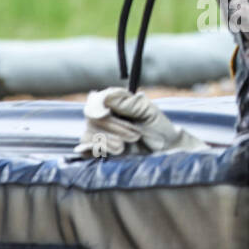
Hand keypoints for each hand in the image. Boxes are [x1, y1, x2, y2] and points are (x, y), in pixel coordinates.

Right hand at [73, 87, 209, 157]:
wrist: (162, 149)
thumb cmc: (158, 127)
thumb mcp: (149, 112)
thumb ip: (130, 103)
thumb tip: (107, 96)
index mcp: (114, 100)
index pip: (95, 100)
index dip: (98, 107)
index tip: (105, 114)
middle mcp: (102, 113)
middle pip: (92, 118)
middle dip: (114, 129)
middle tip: (135, 135)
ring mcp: (98, 130)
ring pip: (89, 133)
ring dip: (109, 142)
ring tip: (126, 145)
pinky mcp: (97, 146)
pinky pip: (85, 147)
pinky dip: (97, 150)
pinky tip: (112, 151)